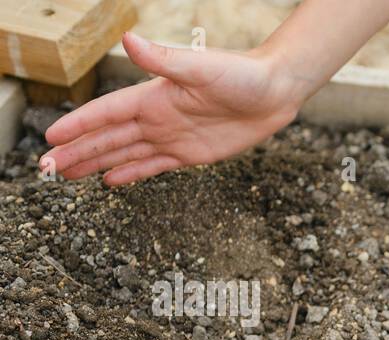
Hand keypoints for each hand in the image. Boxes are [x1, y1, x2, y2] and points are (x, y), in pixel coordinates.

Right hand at [42, 32, 308, 185]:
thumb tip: (129, 41)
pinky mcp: (190, 153)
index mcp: (152, 98)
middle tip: (47, 167)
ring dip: (96, 163)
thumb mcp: (201, 67)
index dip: (79, 125)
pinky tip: (110, 181)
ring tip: (67, 174)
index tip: (52, 137)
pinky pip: (154, 166)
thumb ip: (164, 60)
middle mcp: (156, 118)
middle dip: (77, 151)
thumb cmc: (240, 74)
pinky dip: (131, 173)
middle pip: (108, 138)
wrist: (273, 91)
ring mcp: (172, 136)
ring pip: (125, 154)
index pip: (106, 114)